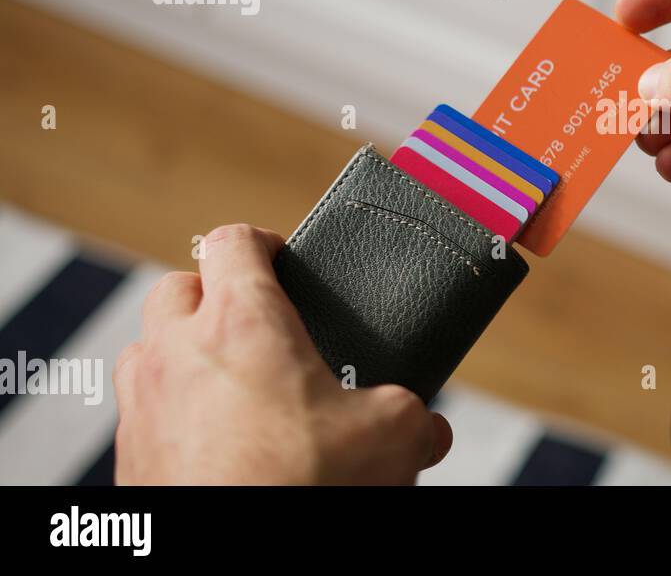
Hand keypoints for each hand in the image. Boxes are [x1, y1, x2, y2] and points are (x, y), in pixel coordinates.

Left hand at [113, 224, 452, 483]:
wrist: (238, 565)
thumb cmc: (302, 486)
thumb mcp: (390, 436)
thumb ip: (412, 414)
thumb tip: (427, 428)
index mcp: (242, 323)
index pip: (232, 240)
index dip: (262, 242)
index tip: (283, 261)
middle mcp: (176, 353)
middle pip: (177, 287)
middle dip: (213, 295)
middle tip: (256, 324)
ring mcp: (142, 407)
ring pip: (147, 350)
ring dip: (182, 354)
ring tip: (231, 386)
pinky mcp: (129, 461)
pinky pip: (143, 415)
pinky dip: (173, 416)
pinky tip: (218, 446)